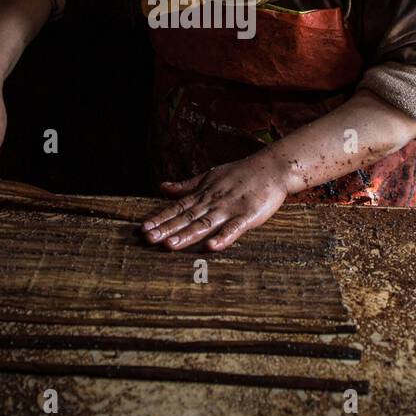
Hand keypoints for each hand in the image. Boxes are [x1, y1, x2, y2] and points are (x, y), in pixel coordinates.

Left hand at [142, 151, 290, 251]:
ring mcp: (230, 208)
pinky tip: (211, 247)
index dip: (160, 218)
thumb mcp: (209, 176)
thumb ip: (186, 185)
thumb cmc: (241, 173)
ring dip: (187, 234)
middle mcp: (213, 201)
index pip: (177, 207)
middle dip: (167, 228)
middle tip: (148, 238)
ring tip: (170, 245)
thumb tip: (162, 188)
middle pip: (186, 217)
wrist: (272, 167)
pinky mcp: (248, 215)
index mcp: (203, 194)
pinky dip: (223, 237)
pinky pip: (234, 228)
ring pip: (205, 223)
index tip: (143, 228)